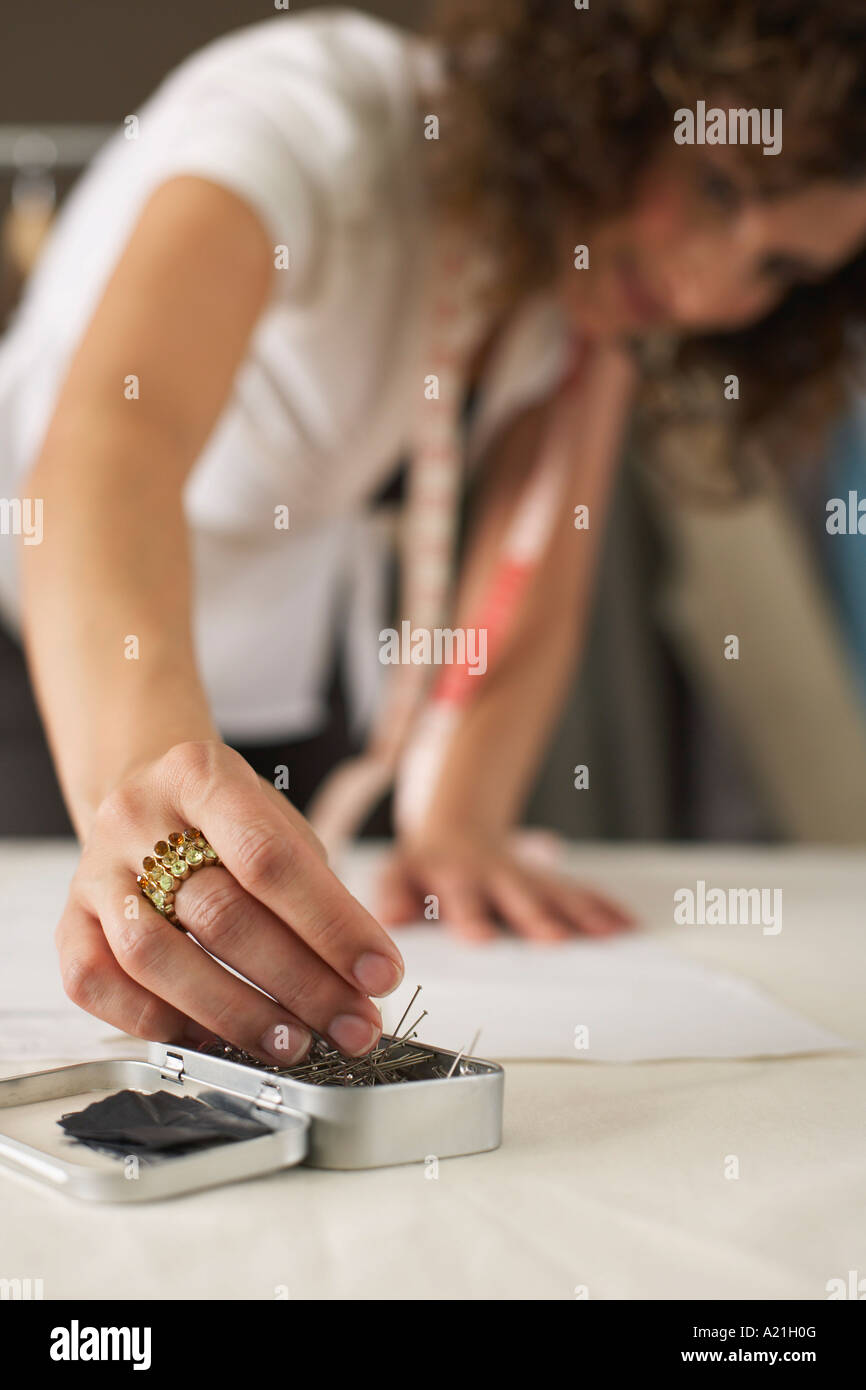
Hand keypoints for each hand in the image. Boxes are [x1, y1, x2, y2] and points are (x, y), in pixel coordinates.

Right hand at [57, 741, 404, 1063]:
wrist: (143, 795)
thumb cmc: (227, 821)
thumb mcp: (278, 824)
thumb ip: (316, 890)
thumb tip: (363, 978)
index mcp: (199, 773)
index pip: (269, 858)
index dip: (331, 925)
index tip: (379, 975)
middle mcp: (136, 817)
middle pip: (219, 914)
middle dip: (300, 982)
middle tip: (352, 1025)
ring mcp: (94, 871)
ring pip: (155, 957)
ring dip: (235, 1013)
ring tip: (294, 1043)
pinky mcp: (67, 921)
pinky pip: (97, 984)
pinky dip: (157, 1023)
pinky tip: (213, 1040)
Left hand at [377, 835, 635, 942]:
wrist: (457, 830)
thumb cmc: (425, 868)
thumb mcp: (400, 875)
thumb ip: (395, 896)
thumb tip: (390, 917)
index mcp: (452, 876)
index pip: (458, 896)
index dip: (468, 916)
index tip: (478, 939)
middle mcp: (494, 874)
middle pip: (516, 895)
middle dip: (535, 916)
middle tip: (553, 939)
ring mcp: (527, 877)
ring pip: (556, 893)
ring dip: (580, 914)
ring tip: (606, 936)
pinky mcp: (551, 882)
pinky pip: (581, 894)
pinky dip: (605, 910)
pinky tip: (628, 928)